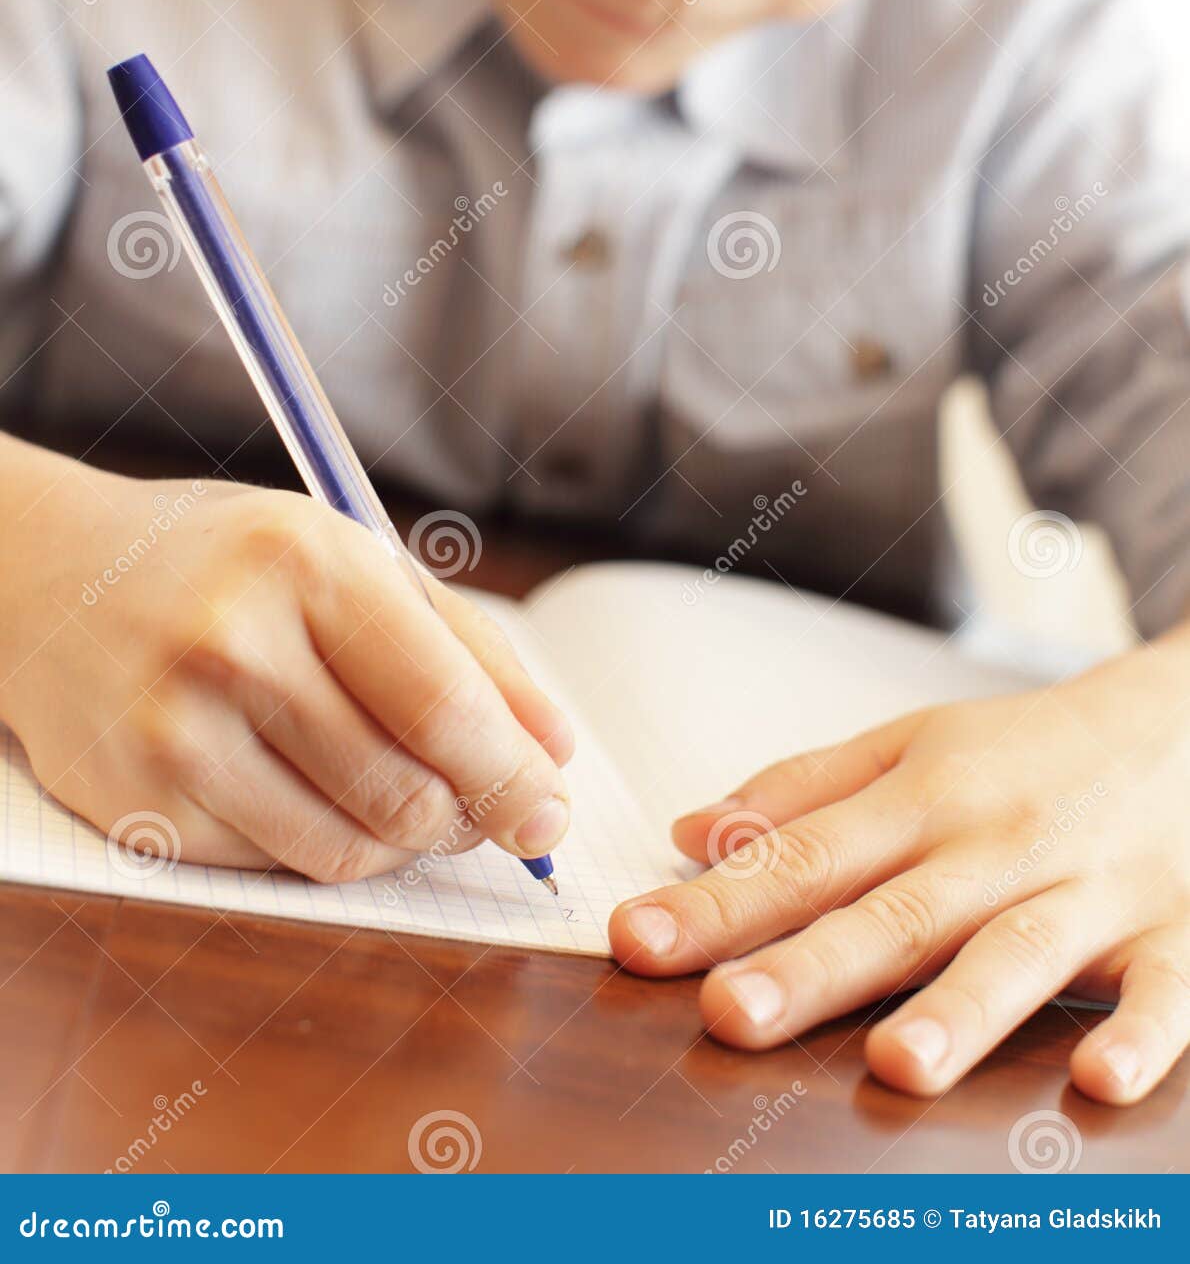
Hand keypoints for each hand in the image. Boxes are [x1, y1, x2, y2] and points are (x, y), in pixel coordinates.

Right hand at [0, 442, 571, 880]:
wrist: (50, 577)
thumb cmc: (230, 563)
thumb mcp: (350, 558)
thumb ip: (465, 646)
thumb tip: (553, 747)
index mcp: (305, 562)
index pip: (442, 703)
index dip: (514, 774)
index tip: (551, 810)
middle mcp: (234, 646)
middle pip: (405, 792)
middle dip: (471, 817)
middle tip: (487, 808)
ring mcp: (176, 733)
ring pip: (349, 850)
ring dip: (404, 840)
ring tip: (406, 795)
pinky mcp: (138, 805)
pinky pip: (280, 865)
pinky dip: (326, 844)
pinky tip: (315, 790)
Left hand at [609, 636, 1189, 1103]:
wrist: (1181, 723)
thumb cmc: (1027, 749)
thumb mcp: (912, 745)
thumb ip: (801, 790)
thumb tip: (689, 831)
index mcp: (924, 797)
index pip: (805, 856)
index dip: (718, 903)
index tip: (637, 940)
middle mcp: (995, 844)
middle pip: (896, 912)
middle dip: (811, 967)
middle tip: (730, 1014)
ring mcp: (1088, 893)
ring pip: (1017, 951)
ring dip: (959, 1009)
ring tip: (895, 1065)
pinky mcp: (1174, 936)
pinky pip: (1165, 992)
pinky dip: (1139, 1034)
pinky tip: (1098, 1080)